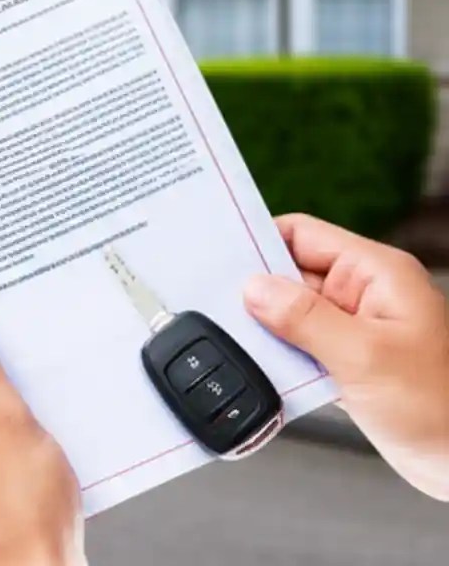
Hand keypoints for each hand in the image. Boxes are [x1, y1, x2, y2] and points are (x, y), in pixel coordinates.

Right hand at [244, 214, 448, 501]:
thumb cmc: (441, 408)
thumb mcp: (363, 356)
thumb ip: (304, 318)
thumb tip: (254, 288)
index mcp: (376, 274)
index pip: (302, 234)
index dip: (259, 242)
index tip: (219, 261)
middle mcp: (364, 295)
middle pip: (290, 275)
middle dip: (255, 294)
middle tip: (218, 308)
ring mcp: (356, 329)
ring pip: (290, 315)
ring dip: (267, 331)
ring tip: (242, 346)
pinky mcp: (348, 362)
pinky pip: (300, 347)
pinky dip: (280, 358)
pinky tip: (267, 372)